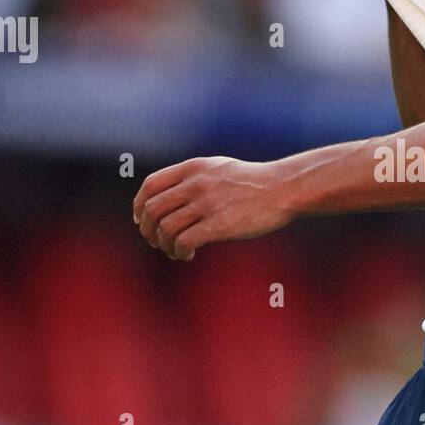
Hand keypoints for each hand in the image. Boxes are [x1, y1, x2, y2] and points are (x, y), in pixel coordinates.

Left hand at [133, 156, 293, 260]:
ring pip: (165, 229)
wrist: (284, 188)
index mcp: (193, 168)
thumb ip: (194, 178)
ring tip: (177, 252)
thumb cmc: (254, 182)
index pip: (150, 186)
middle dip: (148, 230)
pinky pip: (184, 241)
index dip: (140, 206)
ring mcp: (207, 203)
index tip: (143, 221)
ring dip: (165, 245)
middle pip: (153, 209)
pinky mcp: (219, 224)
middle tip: (157, 242)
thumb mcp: (219, 168)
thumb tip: (170, 196)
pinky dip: (179, 252)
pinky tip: (188, 255)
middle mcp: (196, 183)